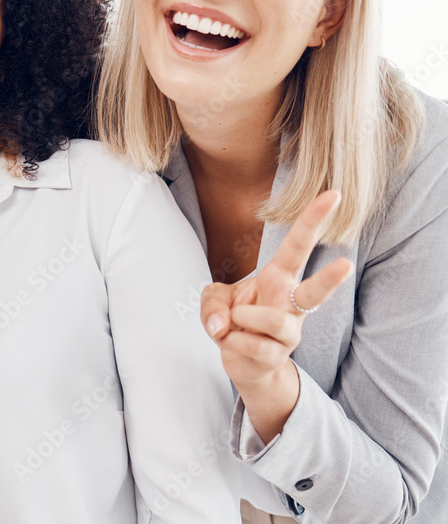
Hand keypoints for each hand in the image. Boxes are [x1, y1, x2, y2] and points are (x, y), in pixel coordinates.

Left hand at [200, 191, 353, 393]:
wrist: (242, 362)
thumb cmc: (234, 319)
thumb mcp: (214, 300)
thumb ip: (212, 302)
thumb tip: (221, 324)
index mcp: (278, 277)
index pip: (298, 244)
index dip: (314, 219)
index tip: (332, 194)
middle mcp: (290, 303)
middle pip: (315, 291)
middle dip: (331, 279)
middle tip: (345, 265)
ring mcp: (289, 332)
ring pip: (277, 323)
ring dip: (247, 318)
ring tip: (234, 319)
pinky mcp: (278, 355)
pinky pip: (255, 345)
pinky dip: (233, 340)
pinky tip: (229, 339)